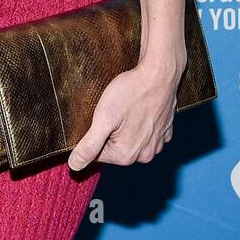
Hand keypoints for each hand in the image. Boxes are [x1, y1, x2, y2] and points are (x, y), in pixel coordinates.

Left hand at [66, 59, 182, 170]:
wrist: (159, 75)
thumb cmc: (130, 93)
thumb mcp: (103, 118)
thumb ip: (89, 145)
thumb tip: (74, 165)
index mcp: (125, 155)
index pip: (97, 154)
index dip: (92, 135)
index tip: (97, 118)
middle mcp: (144, 155)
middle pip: (114, 148)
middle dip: (109, 132)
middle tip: (112, 111)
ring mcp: (157, 144)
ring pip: (130, 140)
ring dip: (124, 128)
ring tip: (125, 108)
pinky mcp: (165, 132)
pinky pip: (146, 133)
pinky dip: (140, 124)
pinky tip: (138, 110)